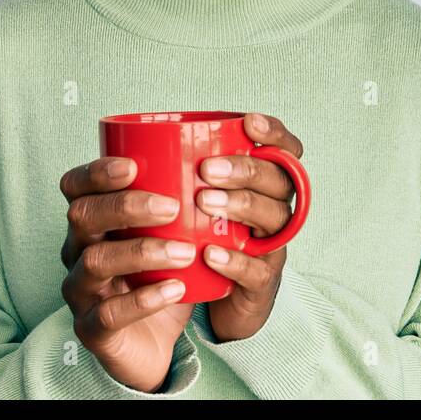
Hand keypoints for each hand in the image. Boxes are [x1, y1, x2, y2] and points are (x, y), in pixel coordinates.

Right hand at [59, 156, 195, 392]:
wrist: (153, 345)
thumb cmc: (160, 277)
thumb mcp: (168, 237)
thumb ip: (182, 205)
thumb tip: (228, 161)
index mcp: (91, 222)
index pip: (75, 187)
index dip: (96, 172)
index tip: (133, 165)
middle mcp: (77, 251)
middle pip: (83, 216)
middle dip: (126, 206)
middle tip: (172, 207)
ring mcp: (80, 290)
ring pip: (96, 261)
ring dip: (143, 251)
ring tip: (185, 252)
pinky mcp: (91, 328)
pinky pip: (109, 313)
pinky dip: (144, 300)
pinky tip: (176, 289)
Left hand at [197, 112, 301, 343]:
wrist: (214, 297)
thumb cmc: (202, 237)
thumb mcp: (197, 201)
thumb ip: (183, 175)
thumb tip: (134, 144)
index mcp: (264, 184)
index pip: (285, 150)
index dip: (275, 133)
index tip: (248, 122)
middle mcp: (276, 209)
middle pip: (279, 180)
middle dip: (244, 169)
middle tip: (207, 169)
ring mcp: (272, 245)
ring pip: (273, 218)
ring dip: (239, 206)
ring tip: (204, 202)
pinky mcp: (262, 282)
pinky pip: (257, 270)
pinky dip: (234, 261)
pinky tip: (210, 254)